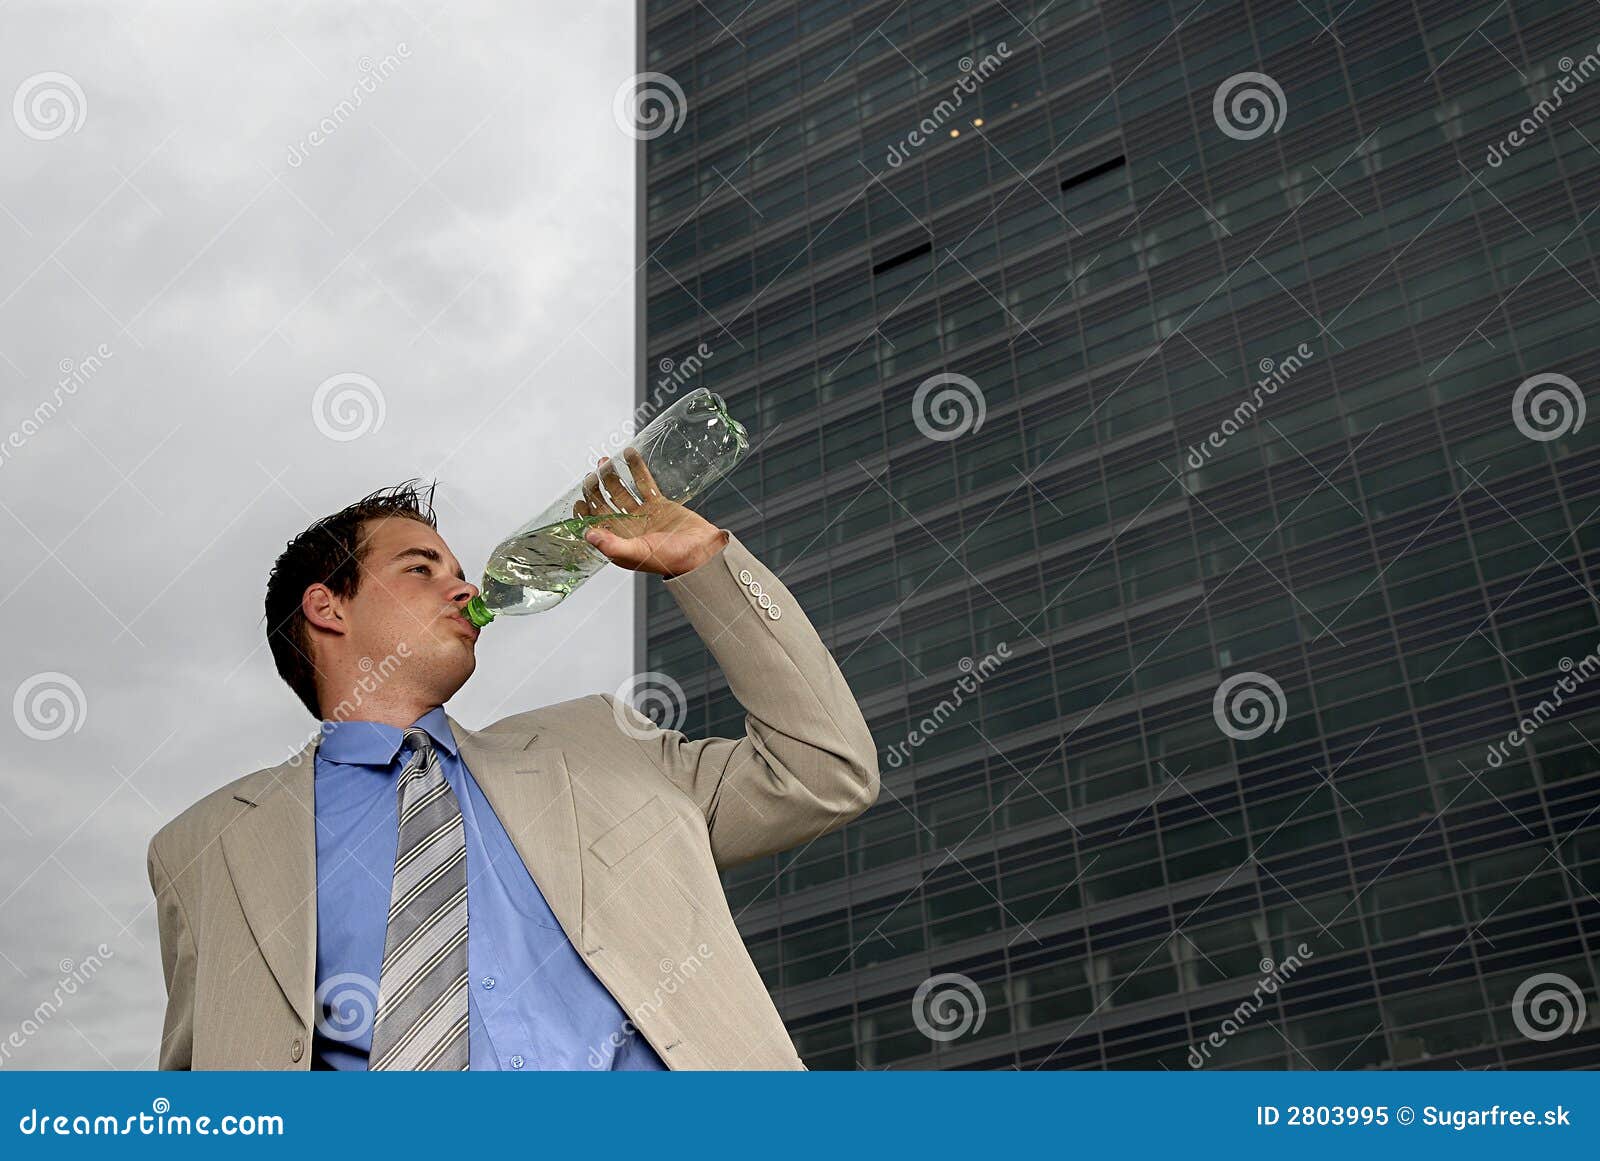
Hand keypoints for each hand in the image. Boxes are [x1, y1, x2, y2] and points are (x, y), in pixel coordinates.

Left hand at [573, 448, 728, 577]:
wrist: (703, 551)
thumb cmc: (673, 559)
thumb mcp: (639, 553)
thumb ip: (612, 545)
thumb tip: (588, 535)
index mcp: (620, 541)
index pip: (595, 524)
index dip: (585, 512)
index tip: (578, 499)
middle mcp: (629, 527)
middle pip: (606, 504)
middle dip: (596, 488)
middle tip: (592, 474)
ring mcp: (643, 514)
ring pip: (622, 491)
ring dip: (612, 476)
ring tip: (605, 461)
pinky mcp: (658, 504)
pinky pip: (644, 483)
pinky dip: (636, 468)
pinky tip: (630, 454)